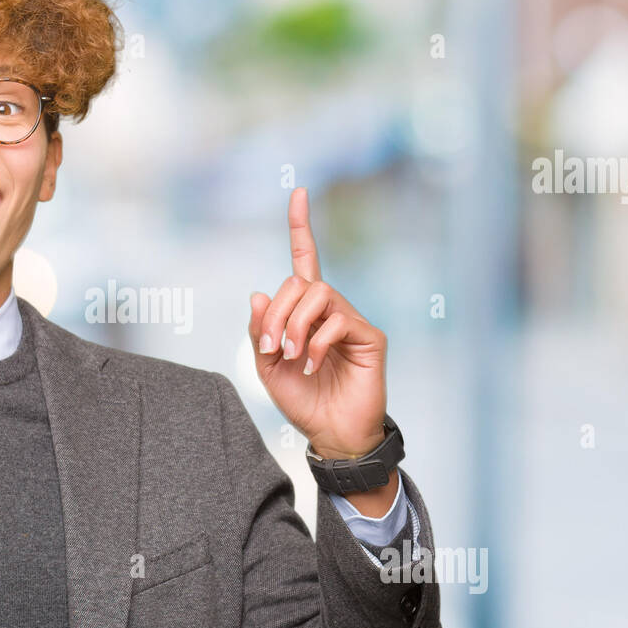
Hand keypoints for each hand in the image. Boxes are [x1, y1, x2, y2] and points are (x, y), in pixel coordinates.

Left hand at [248, 187, 388, 460]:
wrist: (332, 434)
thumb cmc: (303, 401)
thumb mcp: (267, 367)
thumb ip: (260, 332)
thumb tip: (258, 294)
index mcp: (305, 312)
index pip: (304, 261)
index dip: (301, 227)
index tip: (299, 193)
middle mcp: (330, 309)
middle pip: (299, 282)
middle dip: (276, 313)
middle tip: (270, 348)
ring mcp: (351, 321)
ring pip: (318, 294)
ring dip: (294, 324)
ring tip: (290, 355)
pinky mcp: (369, 336)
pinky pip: (337, 321)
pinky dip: (316, 342)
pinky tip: (311, 364)